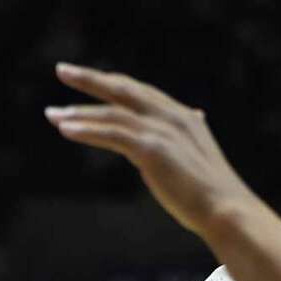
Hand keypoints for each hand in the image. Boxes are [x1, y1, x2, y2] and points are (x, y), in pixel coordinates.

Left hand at [46, 64, 254, 236]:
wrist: (227, 210)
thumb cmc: (213, 193)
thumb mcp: (200, 154)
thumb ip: (191, 134)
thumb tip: (196, 115)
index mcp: (184, 117)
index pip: (141, 92)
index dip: (113, 84)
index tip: (90, 79)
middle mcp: (173, 117)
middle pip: (124, 89)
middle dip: (91, 79)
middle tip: (62, 70)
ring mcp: (163, 131)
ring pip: (113, 113)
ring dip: (79, 112)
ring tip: (52, 113)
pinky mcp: (153, 149)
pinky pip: (112, 134)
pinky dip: (87, 130)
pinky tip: (66, 129)